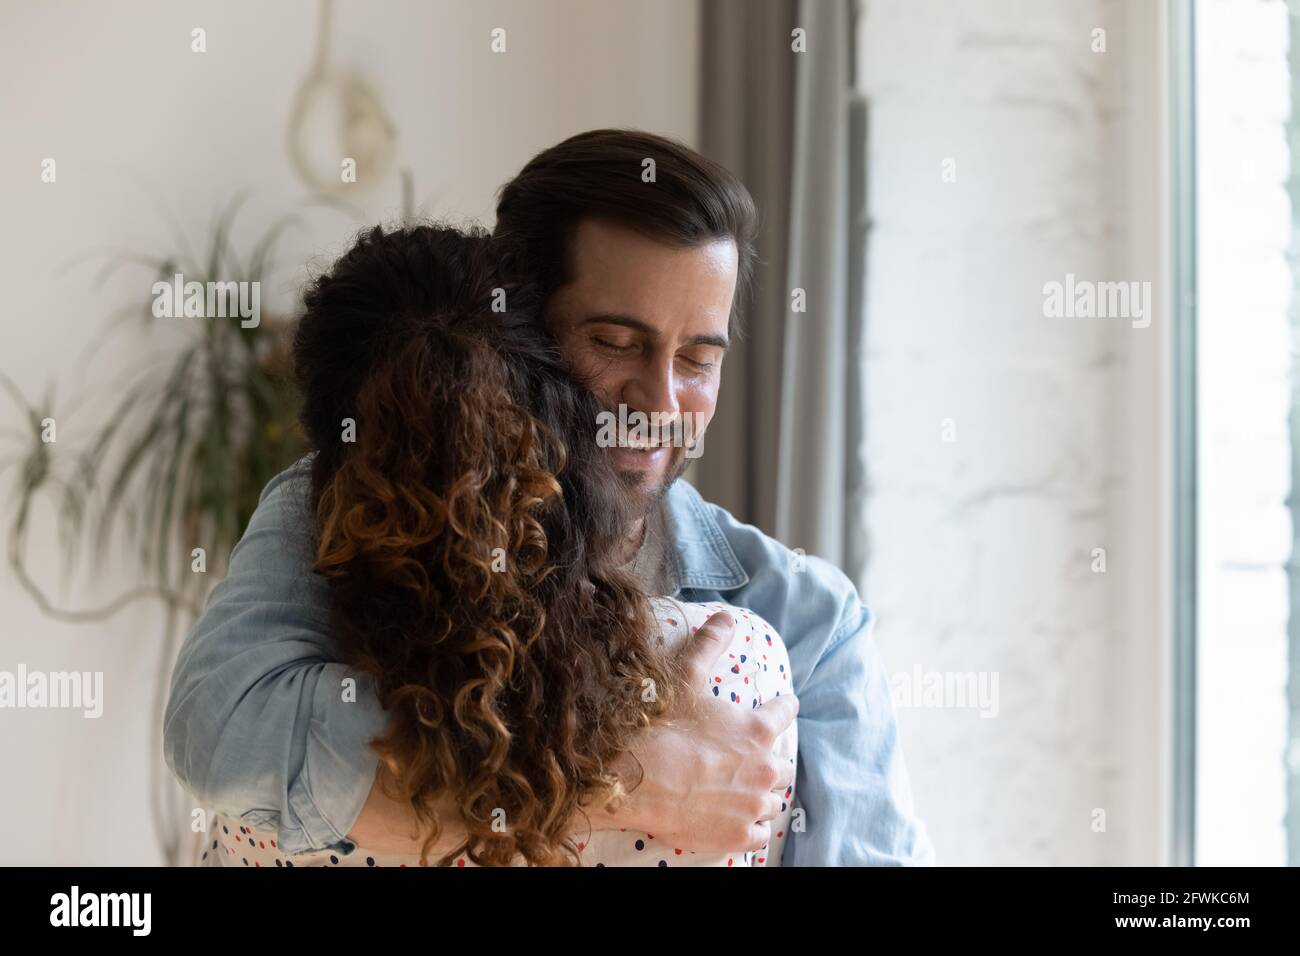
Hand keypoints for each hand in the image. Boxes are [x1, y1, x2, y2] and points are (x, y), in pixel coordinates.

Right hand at [591, 611, 798, 852]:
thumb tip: (726, 616)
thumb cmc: (663, 727)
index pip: (786, 714)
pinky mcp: (739, 836)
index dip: (782, 708)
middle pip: (782, 767)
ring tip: (740, 792)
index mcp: (758, 729)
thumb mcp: (686, 678)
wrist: (636, 779)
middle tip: (749, 761)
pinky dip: (752, 827)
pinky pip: (760, 834)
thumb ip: (710, 646)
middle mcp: (764, 769)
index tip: (783, 707)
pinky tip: (736, 820)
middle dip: (768, 762)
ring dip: (759, 795)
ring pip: (771, 801)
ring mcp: (753, 806)